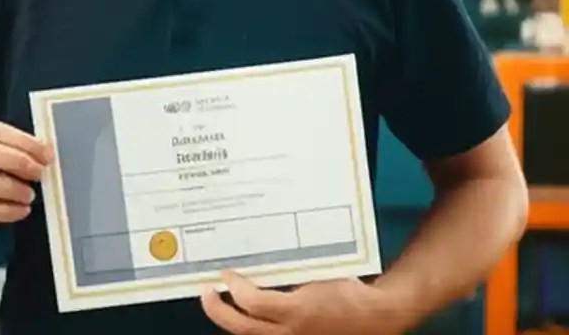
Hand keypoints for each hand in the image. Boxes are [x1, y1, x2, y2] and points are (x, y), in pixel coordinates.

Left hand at [200, 270, 410, 334]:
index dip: (234, 288)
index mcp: (298, 311)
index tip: (225, 274)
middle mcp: (292, 332)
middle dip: (217, 311)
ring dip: (231, 319)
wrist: (376, 317)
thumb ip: (290, 272)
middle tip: (207, 292)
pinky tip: (243, 312)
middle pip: (242, 328)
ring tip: (219, 302)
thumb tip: (263, 256)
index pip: (253, 303)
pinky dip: (251, 324)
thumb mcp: (319, 274)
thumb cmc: (348, 291)